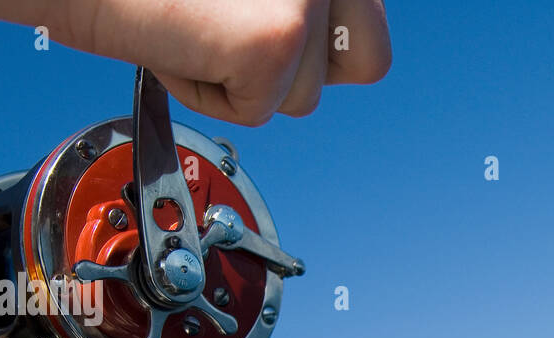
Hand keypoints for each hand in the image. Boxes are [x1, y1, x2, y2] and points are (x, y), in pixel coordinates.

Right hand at [52, 0, 391, 122]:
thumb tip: (338, 44)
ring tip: (199, 30)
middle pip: (368, 63)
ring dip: (247, 82)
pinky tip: (182, 45)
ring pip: (307, 96)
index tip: (274, 28)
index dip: (325, 39)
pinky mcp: (278, 42)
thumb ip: (298, 3)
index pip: (370, 24)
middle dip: (305, 69)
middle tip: (242, 38)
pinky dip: (210, 93)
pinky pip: (258, 111)